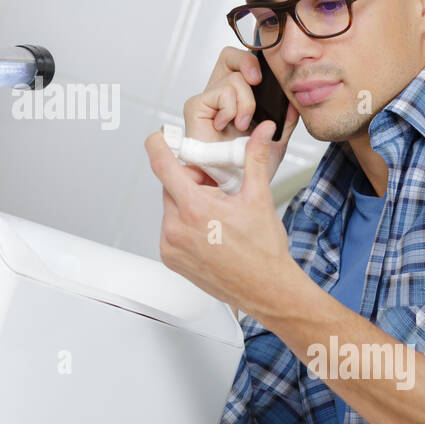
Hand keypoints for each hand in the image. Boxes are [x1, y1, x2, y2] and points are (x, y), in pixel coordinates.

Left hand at [145, 119, 298, 316]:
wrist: (266, 289)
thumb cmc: (263, 251)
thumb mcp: (259, 198)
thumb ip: (255, 159)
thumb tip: (261, 133)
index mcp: (195, 209)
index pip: (163, 166)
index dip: (158, 146)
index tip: (159, 138)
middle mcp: (176, 228)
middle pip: (171, 187)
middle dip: (191, 182)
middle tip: (217, 191)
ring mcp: (171, 246)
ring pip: (171, 208)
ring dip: (188, 204)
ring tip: (216, 217)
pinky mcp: (170, 259)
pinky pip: (171, 229)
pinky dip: (185, 224)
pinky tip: (209, 232)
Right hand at [184, 46, 299, 181]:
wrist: (233, 183)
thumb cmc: (248, 166)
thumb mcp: (277, 139)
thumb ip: (286, 119)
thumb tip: (292, 101)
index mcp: (238, 97)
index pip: (243, 63)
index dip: (255, 62)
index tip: (265, 78)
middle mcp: (220, 94)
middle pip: (230, 55)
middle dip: (248, 63)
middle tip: (257, 81)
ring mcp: (207, 100)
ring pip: (233, 78)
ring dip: (245, 103)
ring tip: (242, 125)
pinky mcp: (196, 107)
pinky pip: (220, 92)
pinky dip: (231, 109)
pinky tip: (227, 125)